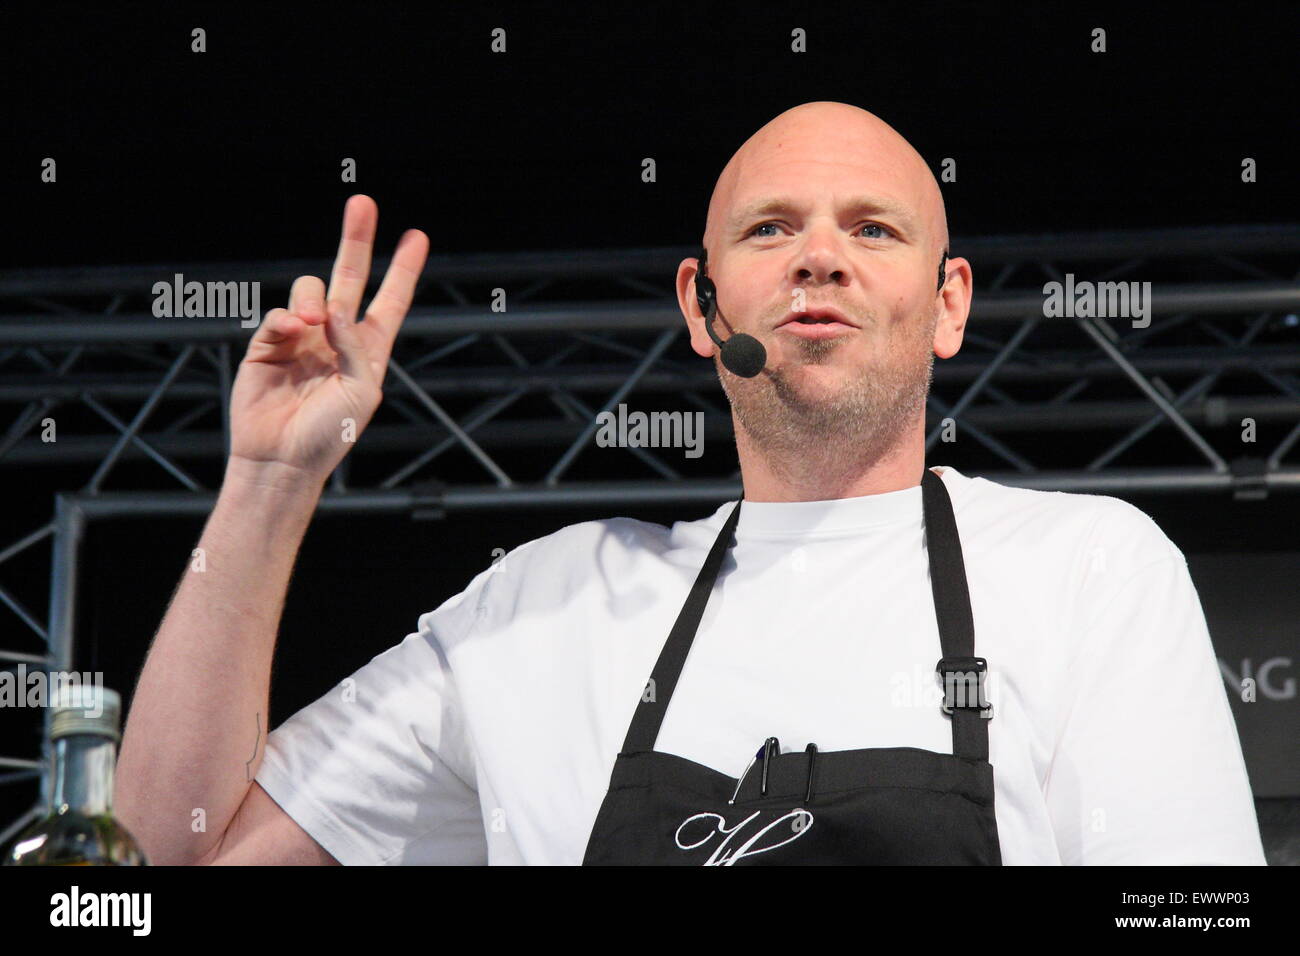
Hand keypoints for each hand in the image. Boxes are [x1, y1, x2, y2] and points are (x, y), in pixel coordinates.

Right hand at [227, 195, 428, 482]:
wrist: (283, 459)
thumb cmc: (331, 434)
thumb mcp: (361, 391)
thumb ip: (354, 345)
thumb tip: (332, 308)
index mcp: (368, 350)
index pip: (391, 301)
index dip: (404, 269)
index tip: (417, 236)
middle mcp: (336, 337)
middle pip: (349, 277)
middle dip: (356, 240)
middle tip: (363, 202)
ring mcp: (302, 338)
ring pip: (309, 291)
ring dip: (314, 299)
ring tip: (314, 325)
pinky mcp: (268, 344)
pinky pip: (278, 314)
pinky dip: (286, 318)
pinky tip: (294, 332)